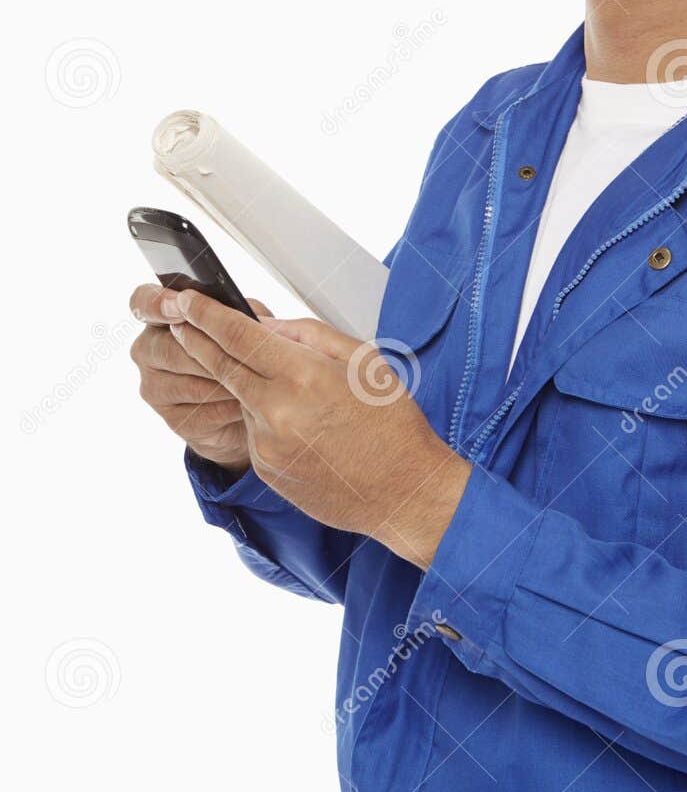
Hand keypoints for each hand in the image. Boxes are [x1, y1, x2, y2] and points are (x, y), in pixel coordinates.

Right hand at [129, 283, 273, 474]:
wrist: (257, 401)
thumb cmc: (245, 352)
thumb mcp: (248, 321)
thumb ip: (239, 311)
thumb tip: (238, 311)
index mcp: (161, 318)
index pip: (142, 302)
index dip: (156, 304)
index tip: (180, 308)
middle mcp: (148, 351)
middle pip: (168, 350)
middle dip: (208, 353)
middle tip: (239, 355)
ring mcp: (155, 387)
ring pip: (186, 384)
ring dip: (222, 382)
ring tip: (252, 380)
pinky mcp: (172, 419)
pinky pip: (199, 413)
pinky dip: (226, 407)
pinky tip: (246, 403)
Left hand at [158, 289, 471, 568]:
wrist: (402, 491)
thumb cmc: (391, 423)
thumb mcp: (363, 360)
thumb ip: (308, 335)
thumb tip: (265, 325)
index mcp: (303, 376)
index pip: (237, 336)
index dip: (206, 314)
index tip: (185, 300)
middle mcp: (276, 411)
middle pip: (221, 365)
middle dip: (196, 339)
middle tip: (179, 320)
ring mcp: (266, 443)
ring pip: (242, 398)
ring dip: (253, 385)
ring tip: (306, 398)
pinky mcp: (264, 467)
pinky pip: (254, 429)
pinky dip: (268, 418)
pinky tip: (307, 428)